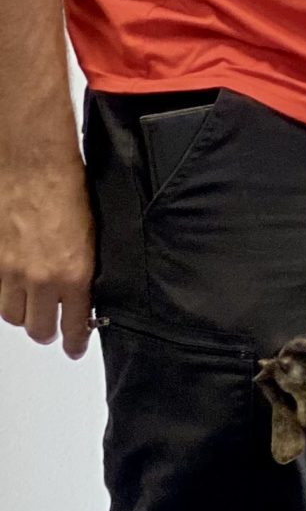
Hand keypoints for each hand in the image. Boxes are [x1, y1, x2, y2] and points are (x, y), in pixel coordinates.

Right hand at [0, 145, 94, 357]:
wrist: (33, 163)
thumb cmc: (67, 188)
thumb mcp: (92, 237)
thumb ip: (85, 271)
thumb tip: (84, 292)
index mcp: (74, 275)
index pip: (73, 327)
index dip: (73, 342)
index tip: (74, 347)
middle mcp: (40, 279)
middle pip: (37, 329)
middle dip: (47, 331)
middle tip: (52, 327)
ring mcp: (11, 271)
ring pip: (12, 314)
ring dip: (23, 313)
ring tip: (31, 305)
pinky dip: (5, 292)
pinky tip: (13, 284)